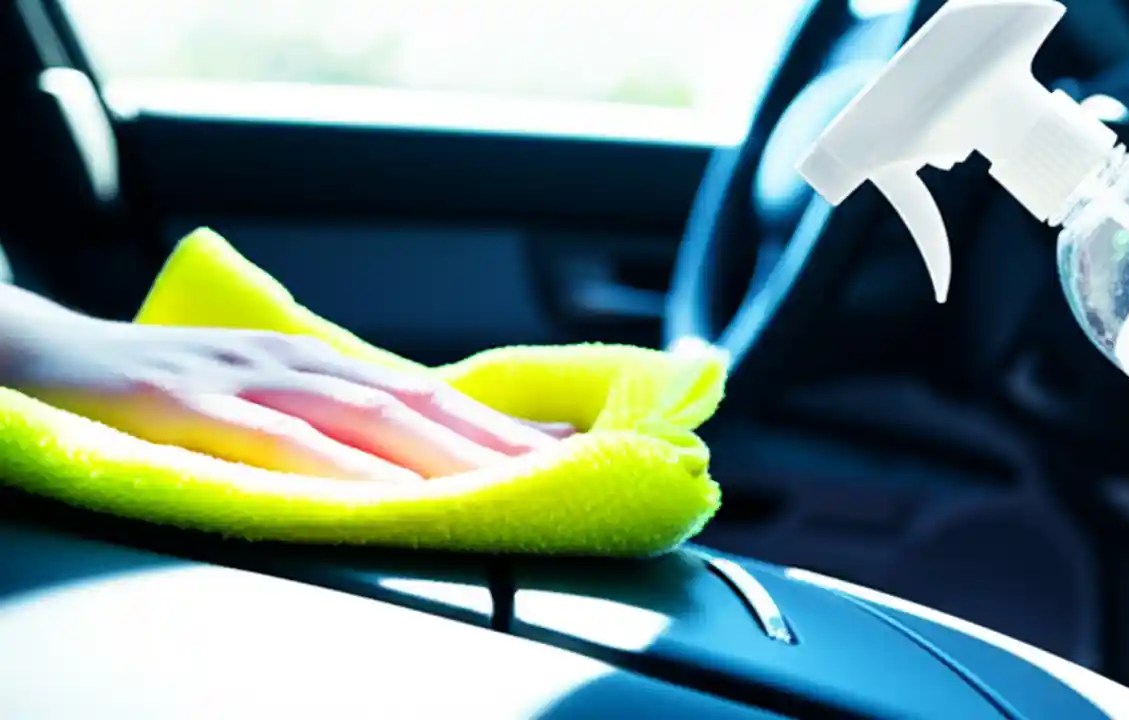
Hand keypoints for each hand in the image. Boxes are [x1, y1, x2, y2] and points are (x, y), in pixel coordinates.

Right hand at [6, 315, 572, 481]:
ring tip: (496, 483)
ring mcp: (247, 382)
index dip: (502, 423)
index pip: (434, 396)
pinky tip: (372, 490)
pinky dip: (329, 465)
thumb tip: (419, 457)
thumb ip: (339, 425)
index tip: (568, 448)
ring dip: (434, 449)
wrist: (59, 355)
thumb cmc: (180, 388)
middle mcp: (302, 366)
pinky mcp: (188, 404)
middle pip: (415, 406)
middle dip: (491, 441)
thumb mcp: (271, 403)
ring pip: (359, 416)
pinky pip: (269, 440)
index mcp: (327, 368)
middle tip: (559, 471)